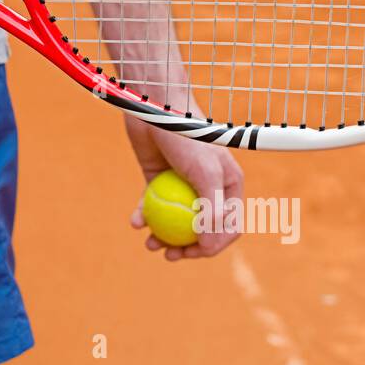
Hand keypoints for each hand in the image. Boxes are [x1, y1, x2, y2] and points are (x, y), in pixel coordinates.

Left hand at [125, 116, 243, 260]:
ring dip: (163, 237)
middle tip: (170, 255)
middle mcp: (208, 188)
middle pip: (200, 228)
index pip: (228, 226)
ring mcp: (181, 185)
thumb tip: (209, 246)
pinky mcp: (158, 180)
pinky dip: (144, 216)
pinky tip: (135, 222)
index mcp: (228, 187)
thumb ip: (212, 210)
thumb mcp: (205, 174)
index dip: (213, 245)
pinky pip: (153, 205)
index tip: (194, 254)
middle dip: (186, 247)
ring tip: (149, 244)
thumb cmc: (187, 138)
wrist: (155, 110)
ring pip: (174, 221)